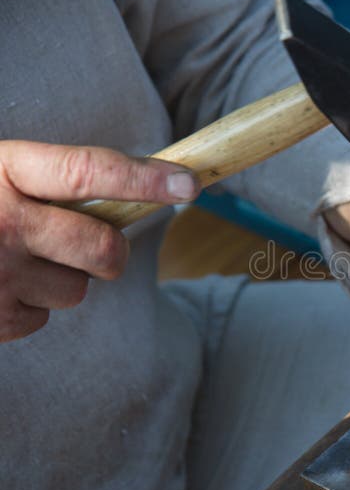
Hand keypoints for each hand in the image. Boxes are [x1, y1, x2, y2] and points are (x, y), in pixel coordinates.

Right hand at [0, 140, 199, 341]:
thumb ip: (44, 179)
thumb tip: (130, 191)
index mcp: (2, 172)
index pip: (90, 171)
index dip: (147, 177)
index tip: (190, 183)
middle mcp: (1, 225)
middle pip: (103, 251)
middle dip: (111, 253)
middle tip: (98, 245)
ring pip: (76, 291)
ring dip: (60, 278)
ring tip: (14, 260)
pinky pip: (40, 319)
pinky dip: (27, 305)